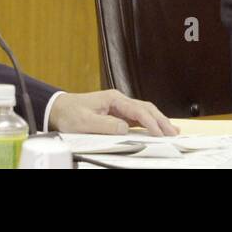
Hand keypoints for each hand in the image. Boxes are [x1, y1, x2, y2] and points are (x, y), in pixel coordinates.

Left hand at [48, 90, 177, 135]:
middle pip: (146, 108)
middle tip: (173, 133)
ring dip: (158, 121)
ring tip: (171, 130)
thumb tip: (125, 129)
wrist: (58, 108)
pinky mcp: (117, 113)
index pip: (138, 110)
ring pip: (144, 112)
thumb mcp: (85, 122)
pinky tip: (156, 128)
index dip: (150, 122)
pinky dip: (150, 123)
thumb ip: (106, 125)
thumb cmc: (69, 113)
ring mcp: (119, 106)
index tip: (159, 133)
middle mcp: (118, 100)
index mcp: (113, 99)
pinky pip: (138, 117)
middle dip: (161, 120)